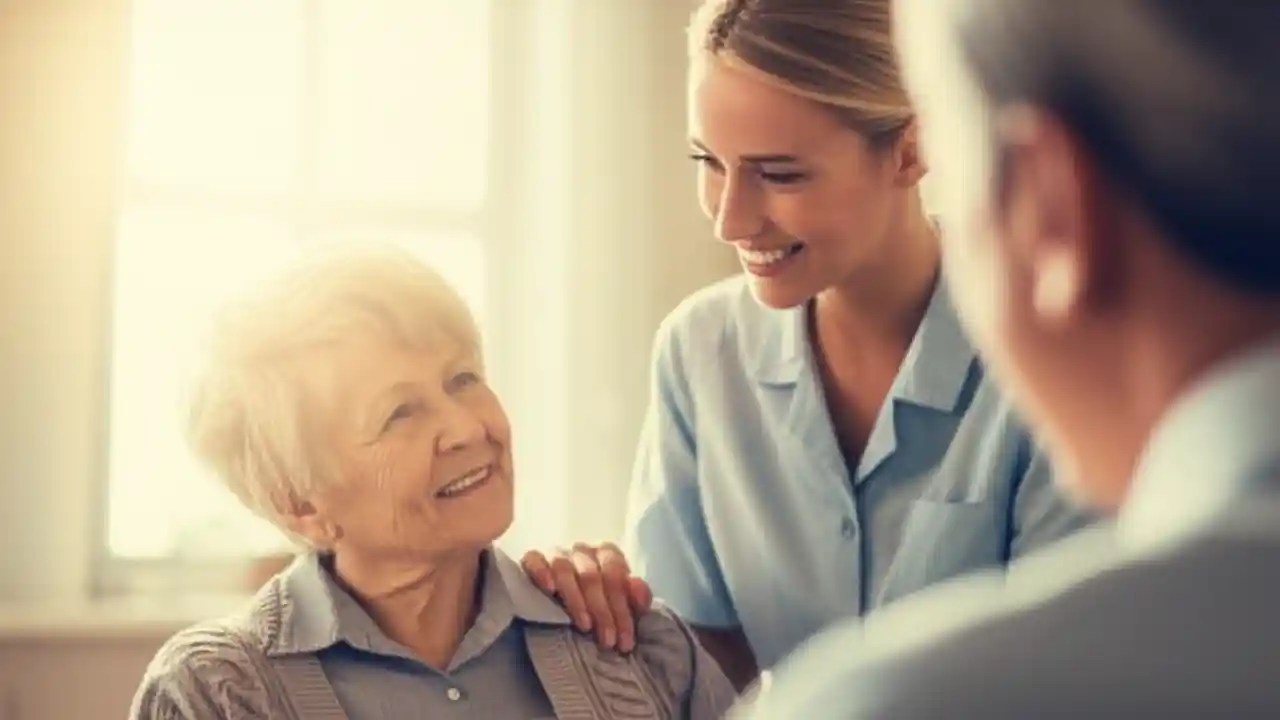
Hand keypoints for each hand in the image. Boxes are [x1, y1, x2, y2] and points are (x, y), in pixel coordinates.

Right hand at [521, 541, 653, 651]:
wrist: (561, 613)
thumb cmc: (599, 609)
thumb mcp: (621, 606)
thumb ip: (635, 597)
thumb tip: (637, 587)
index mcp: (607, 555)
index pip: (616, 574)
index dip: (622, 609)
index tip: (624, 641)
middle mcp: (582, 551)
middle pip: (592, 575)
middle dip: (602, 611)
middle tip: (607, 641)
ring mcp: (556, 554)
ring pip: (564, 568)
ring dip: (576, 599)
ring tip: (584, 626)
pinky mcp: (531, 559)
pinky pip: (534, 559)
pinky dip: (542, 572)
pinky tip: (549, 589)